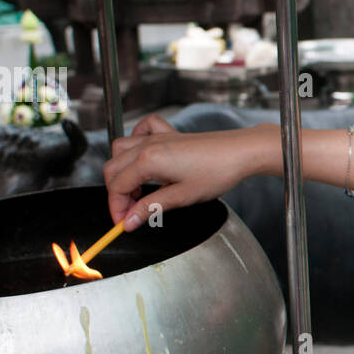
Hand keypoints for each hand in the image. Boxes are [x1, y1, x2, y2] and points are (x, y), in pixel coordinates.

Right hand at [103, 114, 270, 229]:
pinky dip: (136, 141)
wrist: (240, 152)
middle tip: (130, 213)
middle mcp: (148, 145)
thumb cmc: (217, 172)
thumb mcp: (181, 197)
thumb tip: (130, 221)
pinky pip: (141, 129)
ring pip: (121, 149)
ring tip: (138, 190)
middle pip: (113, 168)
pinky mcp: (169, 133)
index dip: (117, 208)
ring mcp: (157, 136)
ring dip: (122, 170)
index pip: (117, 186)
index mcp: (148, 160)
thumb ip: (151, 208)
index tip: (124, 223)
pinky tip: (143, 155)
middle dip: (117, 193)